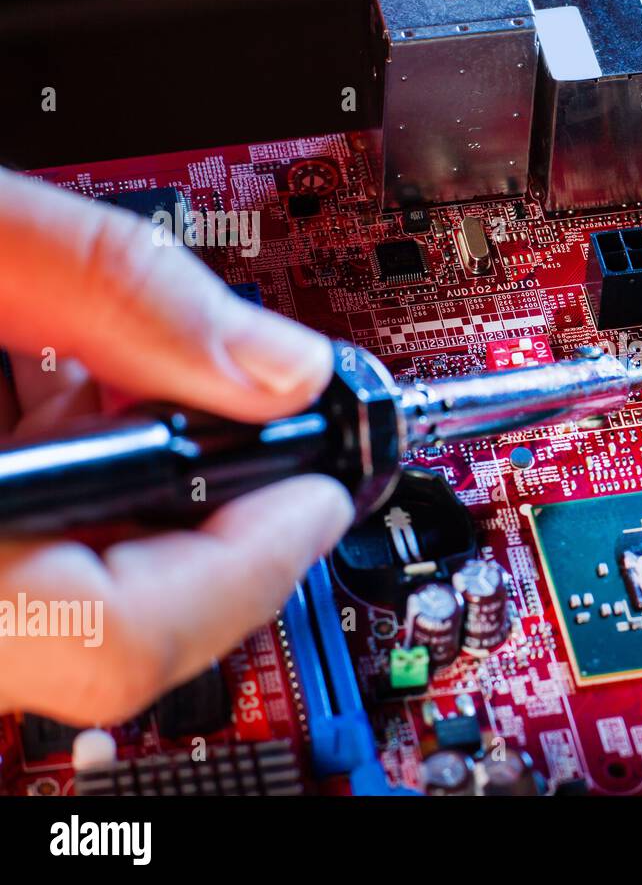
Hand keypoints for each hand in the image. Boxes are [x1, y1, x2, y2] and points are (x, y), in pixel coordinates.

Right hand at [0, 169, 353, 725]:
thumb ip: (117, 291)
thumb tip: (275, 363)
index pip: (111, 636)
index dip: (248, 570)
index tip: (320, 493)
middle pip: (105, 641)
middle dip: (218, 545)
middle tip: (278, 457)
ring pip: (68, 610)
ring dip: (156, 514)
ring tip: (161, 404)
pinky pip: (24, 566)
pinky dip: (87, 496)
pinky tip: (81, 410)